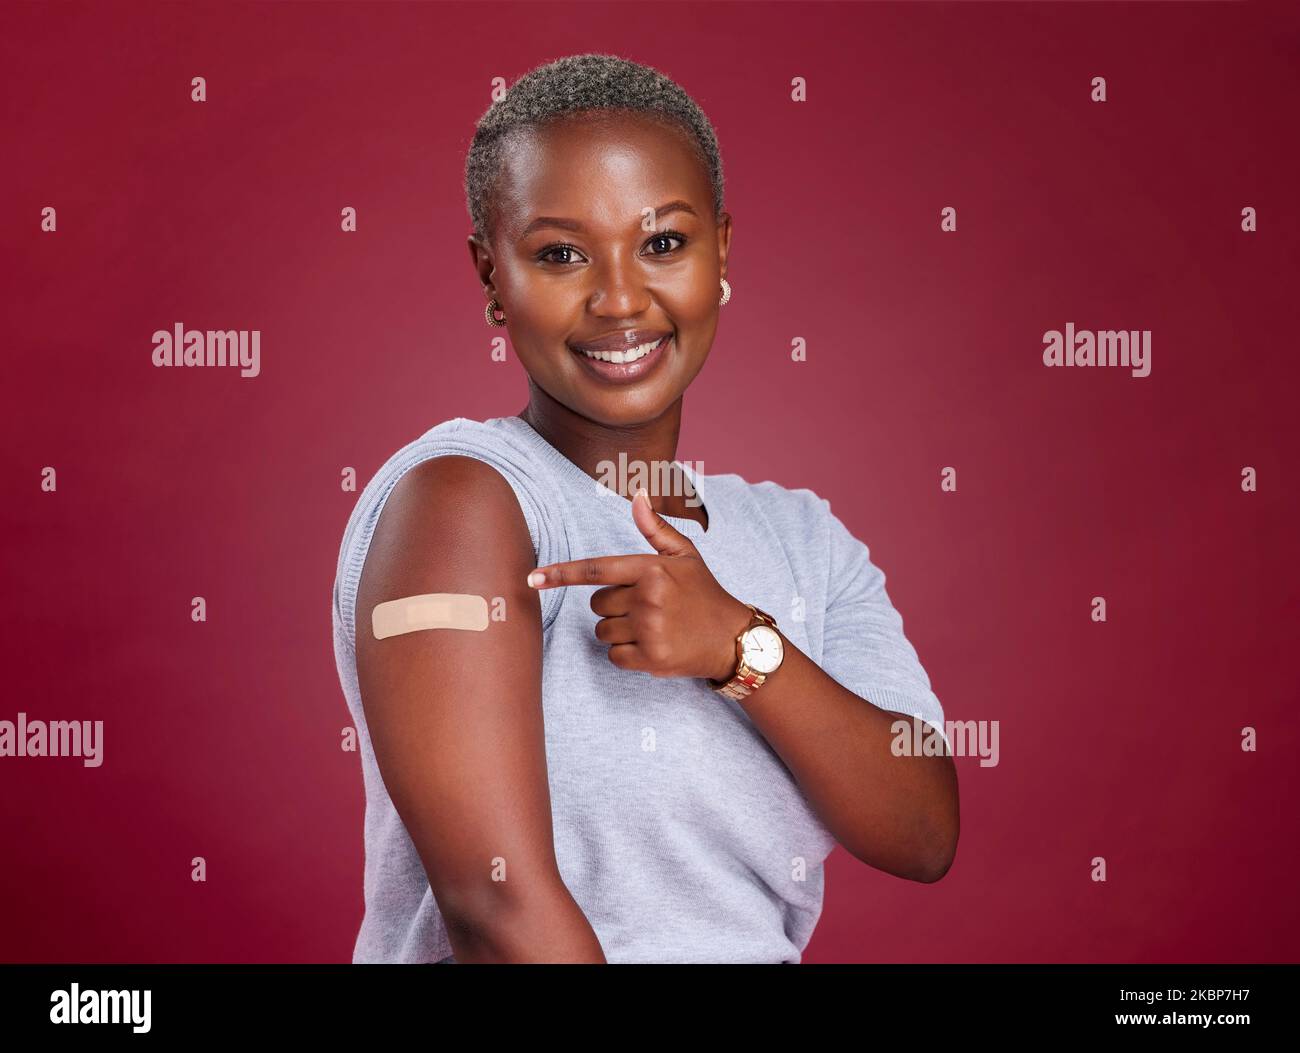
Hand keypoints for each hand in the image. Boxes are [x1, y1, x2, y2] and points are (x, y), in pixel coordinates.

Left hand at [526, 488, 753, 680]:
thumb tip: (638, 495)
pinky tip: (651, 647)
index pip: (595, 570)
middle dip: (612, 606)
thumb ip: (655, 529)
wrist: (733, 638)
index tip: (532, 579)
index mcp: (651, 569)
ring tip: (651, 627)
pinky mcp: (651, 658)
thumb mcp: (685, 556)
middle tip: (644, 607)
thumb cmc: (704, 593)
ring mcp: (649, 629)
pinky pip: (614, 656)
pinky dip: (626, 654)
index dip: (560, 574)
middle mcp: (648, 598)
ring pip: (602, 631)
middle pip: (596, 604)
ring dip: (618, 632)